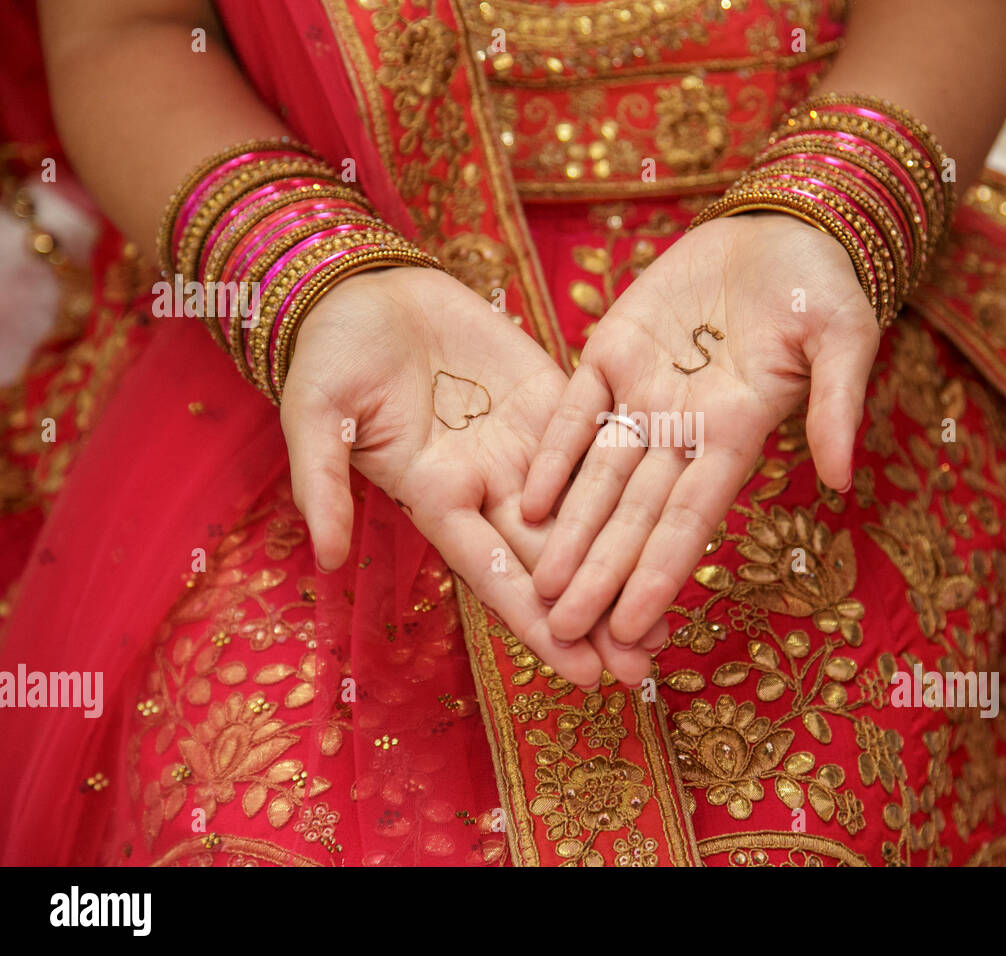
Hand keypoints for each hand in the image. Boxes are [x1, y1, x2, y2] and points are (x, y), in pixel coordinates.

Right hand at [280, 267, 658, 686]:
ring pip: (586, 515)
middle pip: (551, 560)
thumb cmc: (330, 353)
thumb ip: (324, 484)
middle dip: (595, 614)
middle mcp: (489, 483)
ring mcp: (525, 444)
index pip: (494, 572)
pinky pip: (601, 444)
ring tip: (667, 615)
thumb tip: (326, 558)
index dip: (537, 623)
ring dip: (624, 562)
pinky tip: (675, 516)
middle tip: (643, 666)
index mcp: (438, 495)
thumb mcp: (315, 416)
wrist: (366, 290)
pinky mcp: (552, 398)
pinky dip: (636, 482)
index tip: (581, 673)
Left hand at [521, 213, 878, 645]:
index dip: (661, 572)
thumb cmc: (824, 284)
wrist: (782, 228)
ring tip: (535, 591)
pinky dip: (553, 454)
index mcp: (737, 433)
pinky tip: (527, 503)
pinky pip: (575, 410)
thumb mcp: (844, 336)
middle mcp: (684, 426)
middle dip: (600, 574)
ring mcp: (645, 392)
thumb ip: (835, 405)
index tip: (634, 627)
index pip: (691, 517)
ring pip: (598, 477)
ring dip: (569, 532)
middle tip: (563, 632)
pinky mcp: (613, 350)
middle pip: (634, 514)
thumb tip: (841, 480)